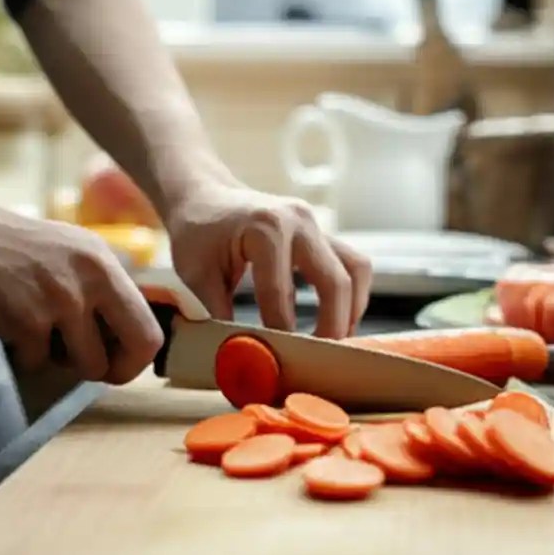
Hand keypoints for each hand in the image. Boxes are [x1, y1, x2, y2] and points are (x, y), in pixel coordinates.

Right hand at [0, 181, 161, 382]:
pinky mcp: (26, 318)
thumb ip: (101, 287)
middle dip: (117, 370)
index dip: (138, 356)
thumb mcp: (71, 253)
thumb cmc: (10, 248)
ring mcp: (61, 299)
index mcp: (106, 262)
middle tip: (94, 370)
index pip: (150, 326)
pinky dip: (24, 355)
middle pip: (138, 348)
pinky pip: (39, 363)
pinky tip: (9, 326)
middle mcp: (93, 278)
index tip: (119, 363)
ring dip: (64, 362)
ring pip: (88, 365)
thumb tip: (127, 336)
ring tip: (42, 336)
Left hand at [166, 180, 371, 338]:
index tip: (278, 360)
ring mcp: (317, 224)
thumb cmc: (197, 232)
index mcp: (265, 228)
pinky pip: (353, 263)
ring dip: (353, 309)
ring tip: (336, 339)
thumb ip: (219, 313)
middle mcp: (299, 222)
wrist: (206, 194)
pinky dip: (351, 293)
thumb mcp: (197, 274)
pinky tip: (337, 317)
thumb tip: (240, 357)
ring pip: (356, 270)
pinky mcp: (324, 232)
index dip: (280, 332)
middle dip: (332, 326)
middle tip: (320, 357)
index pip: (280, 293)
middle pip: (335, 282)